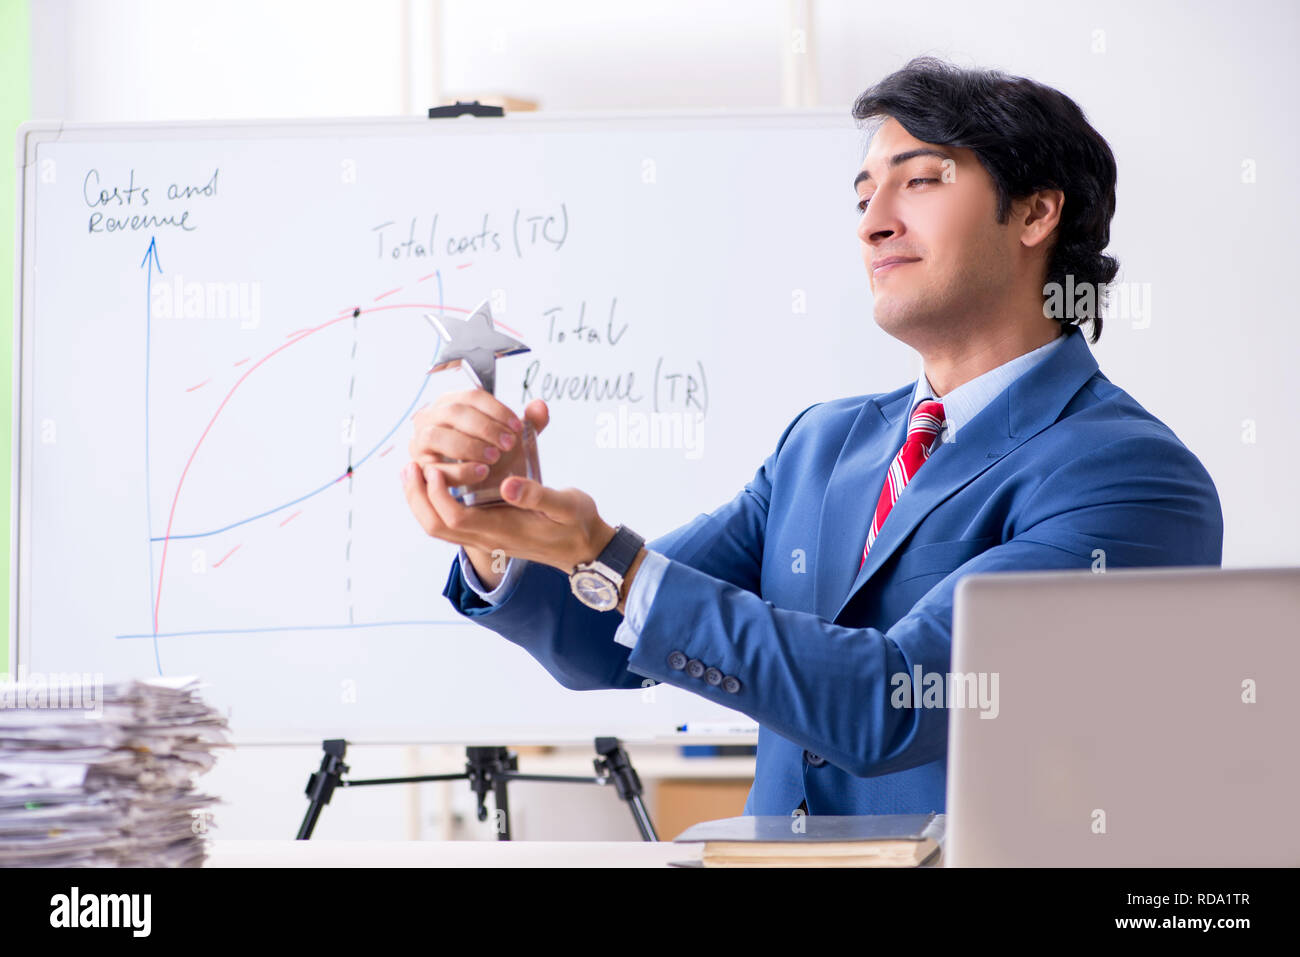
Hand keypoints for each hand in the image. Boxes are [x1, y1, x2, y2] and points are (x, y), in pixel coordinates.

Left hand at [402, 397, 616, 576]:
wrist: (587, 549)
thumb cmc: (578, 525)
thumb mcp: (566, 506)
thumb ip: (538, 495)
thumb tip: (507, 485)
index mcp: (503, 531)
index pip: (454, 518)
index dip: (437, 494)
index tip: (433, 467)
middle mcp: (488, 538)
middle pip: (436, 527)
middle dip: (417, 498)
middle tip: (410, 466)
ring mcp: (487, 538)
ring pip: (439, 528)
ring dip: (422, 502)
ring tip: (416, 472)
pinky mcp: (489, 532)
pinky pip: (450, 523)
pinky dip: (435, 503)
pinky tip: (438, 481)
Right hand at [407, 387, 541, 478]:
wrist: (474, 481)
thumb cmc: (490, 452)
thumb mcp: (511, 438)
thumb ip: (530, 424)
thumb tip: (540, 406)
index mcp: (452, 402)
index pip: (472, 396)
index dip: (497, 410)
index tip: (518, 427)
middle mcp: (430, 417)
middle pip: (454, 412)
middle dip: (485, 427)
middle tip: (510, 444)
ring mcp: (420, 441)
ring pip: (437, 436)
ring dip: (468, 445)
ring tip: (494, 457)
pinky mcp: (421, 468)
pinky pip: (435, 467)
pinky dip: (459, 470)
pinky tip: (482, 472)